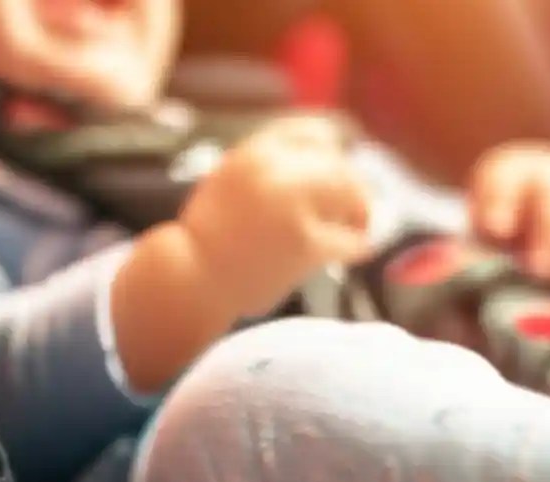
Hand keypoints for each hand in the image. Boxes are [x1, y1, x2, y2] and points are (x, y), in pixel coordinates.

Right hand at [180, 116, 370, 315]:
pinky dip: (355, 248)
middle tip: (357, 212)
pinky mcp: (304, 242)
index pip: (315, 134)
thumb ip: (269, 167)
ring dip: (358, 215)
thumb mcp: (230, 181)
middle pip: (339, 165)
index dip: (334, 155)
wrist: (190, 278)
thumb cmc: (207, 238)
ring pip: (350, 196)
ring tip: (354, 232)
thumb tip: (329, 153)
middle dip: (352, 189)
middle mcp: (272, 170)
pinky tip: (350, 255)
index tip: (340, 173)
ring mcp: (291, 205)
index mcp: (253, 153)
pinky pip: (348, 240)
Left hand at [469, 140, 549, 291]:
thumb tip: (442, 272)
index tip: (496, 229)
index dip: (500, 204)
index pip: (503, 182)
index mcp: (511, 172)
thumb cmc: (500, 210)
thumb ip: (465, 243)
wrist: (545, 178)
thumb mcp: (479, 217)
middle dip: (547, 235)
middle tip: (537, 268)